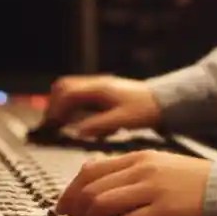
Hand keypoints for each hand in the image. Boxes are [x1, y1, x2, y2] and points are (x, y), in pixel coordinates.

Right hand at [43, 75, 161, 137]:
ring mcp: (99, 86)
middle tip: (51, 125)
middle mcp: (96, 83)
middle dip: (54, 105)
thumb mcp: (123, 120)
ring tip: (62, 126)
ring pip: (70, 90)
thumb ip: (99, 125)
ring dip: (63, 106)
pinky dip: (74, 107)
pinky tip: (81, 123)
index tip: (52, 126)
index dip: (55, 109)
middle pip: (63, 86)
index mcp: (99, 88)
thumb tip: (76, 131)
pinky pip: (80, 96)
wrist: (164, 101)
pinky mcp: (103, 92)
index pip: (66, 93)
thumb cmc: (146, 109)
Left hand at [55, 150, 210, 215]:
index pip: (90, 170)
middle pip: (91, 188)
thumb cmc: (196, 184)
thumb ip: (131, 174)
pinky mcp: (166, 211)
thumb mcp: (160, 168)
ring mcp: (154, 189)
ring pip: (102, 204)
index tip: (64, 209)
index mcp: (139, 158)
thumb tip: (98, 188)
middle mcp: (142, 170)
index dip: (70, 192)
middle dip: (76, 210)